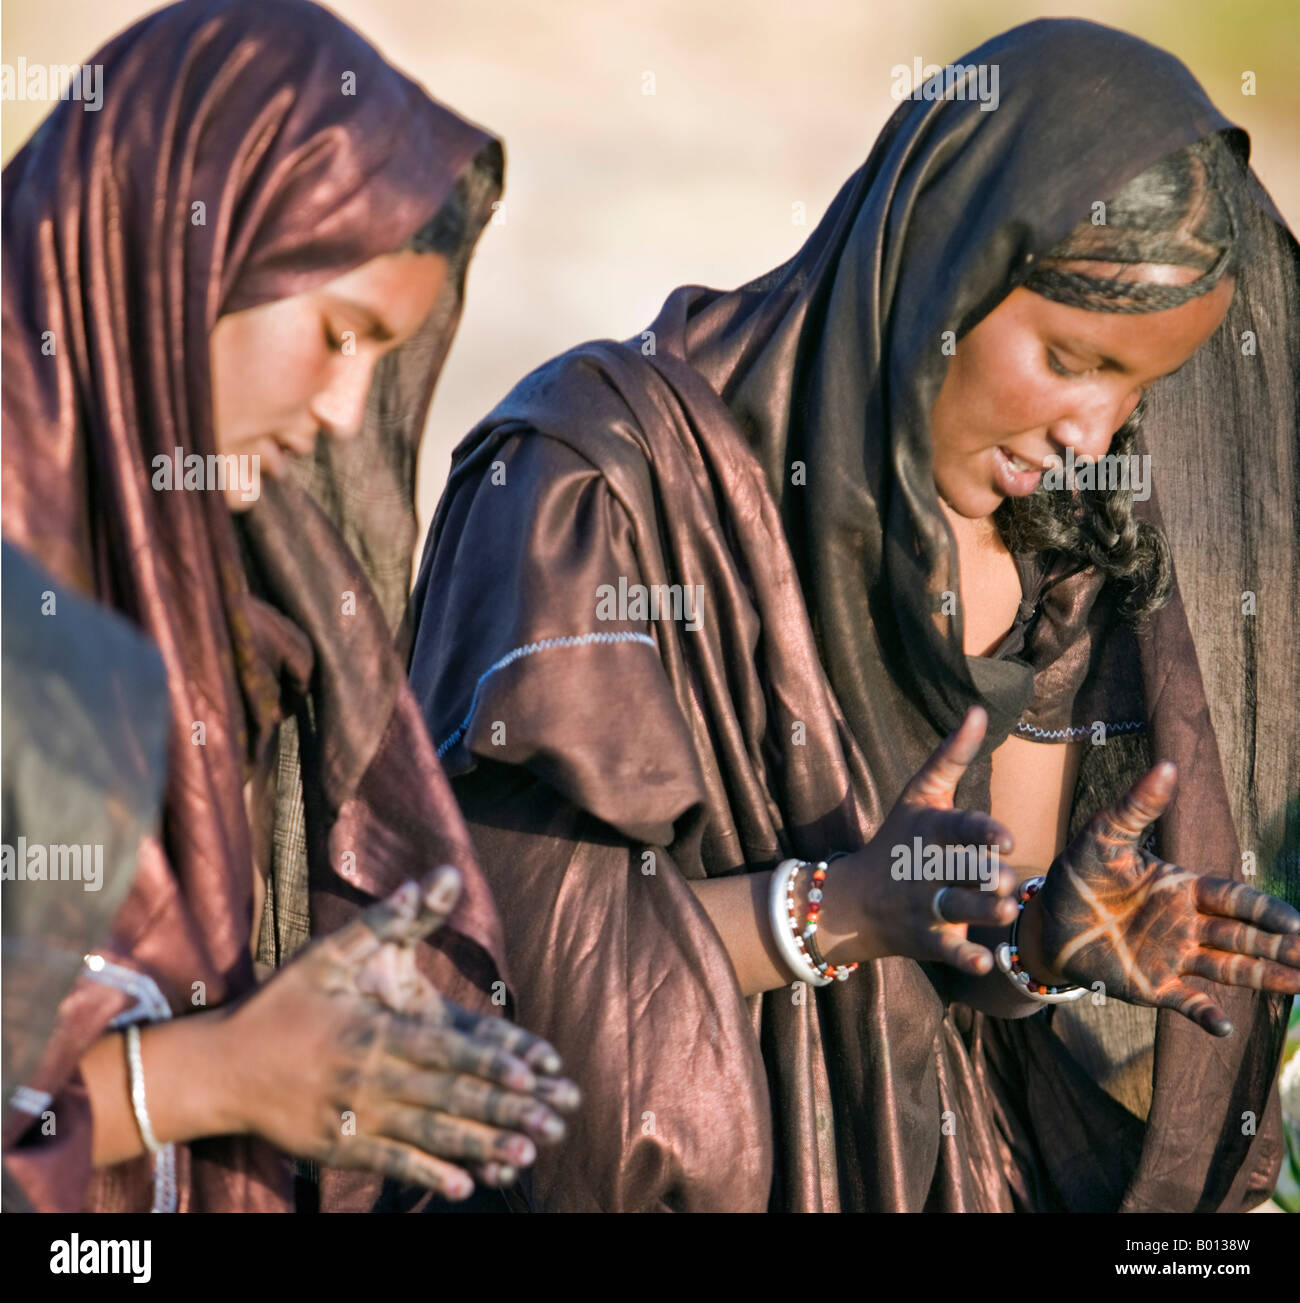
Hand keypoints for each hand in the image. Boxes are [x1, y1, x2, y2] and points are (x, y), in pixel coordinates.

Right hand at [223, 866, 579, 1197]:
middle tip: (549, 1125)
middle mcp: (370, 1082)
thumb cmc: (278, 1005)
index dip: (488, 1065)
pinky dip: (430, 1176)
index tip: (529, 1076)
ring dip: (481, 1148)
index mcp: (373, 1035)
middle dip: (502, 1113)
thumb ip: (382, 922)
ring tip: (524, 1156)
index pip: (443, 1051)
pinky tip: (466, 1187)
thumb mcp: (326, 955)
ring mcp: (355, 1120)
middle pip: (447, 1099)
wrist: (218, 1068)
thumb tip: (428, 881)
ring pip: (429, 1137)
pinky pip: (393, 1164)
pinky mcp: (339, 1147)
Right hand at [824, 707, 1017, 975]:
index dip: (982, 831)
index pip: (957, 828)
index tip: (1008, 838)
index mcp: (929, 830)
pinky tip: (985, 962)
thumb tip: (977, 708)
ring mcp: (924, 904)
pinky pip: (945, 949)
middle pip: (961, 869)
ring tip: (1005, 909)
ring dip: (981, 910)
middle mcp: (927, 867)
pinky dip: (963, 957)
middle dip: (985, 874)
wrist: (851, 900)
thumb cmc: (897, 840)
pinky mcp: (925, 939)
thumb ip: (951, 756)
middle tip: (1006, 878)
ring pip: (956, 907)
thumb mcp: (919, 796)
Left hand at [1033, 761, 1299, 1035]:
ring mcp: (1172, 956)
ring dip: (1263, 977)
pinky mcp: (1150, 985)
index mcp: (1182, 888)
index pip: (1234, 899)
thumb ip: (1136, 806)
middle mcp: (1187, 924)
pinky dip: (1205, 1014)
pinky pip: (1185, 1001)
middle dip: (1280, 947)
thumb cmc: (1080, 872)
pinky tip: (1224, 1026)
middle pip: (1244, 936)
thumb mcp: (1104, 835)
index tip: (1297, 923)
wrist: (1045, 917)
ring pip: (1229, 968)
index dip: (1266, 911)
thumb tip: (1167, 765)